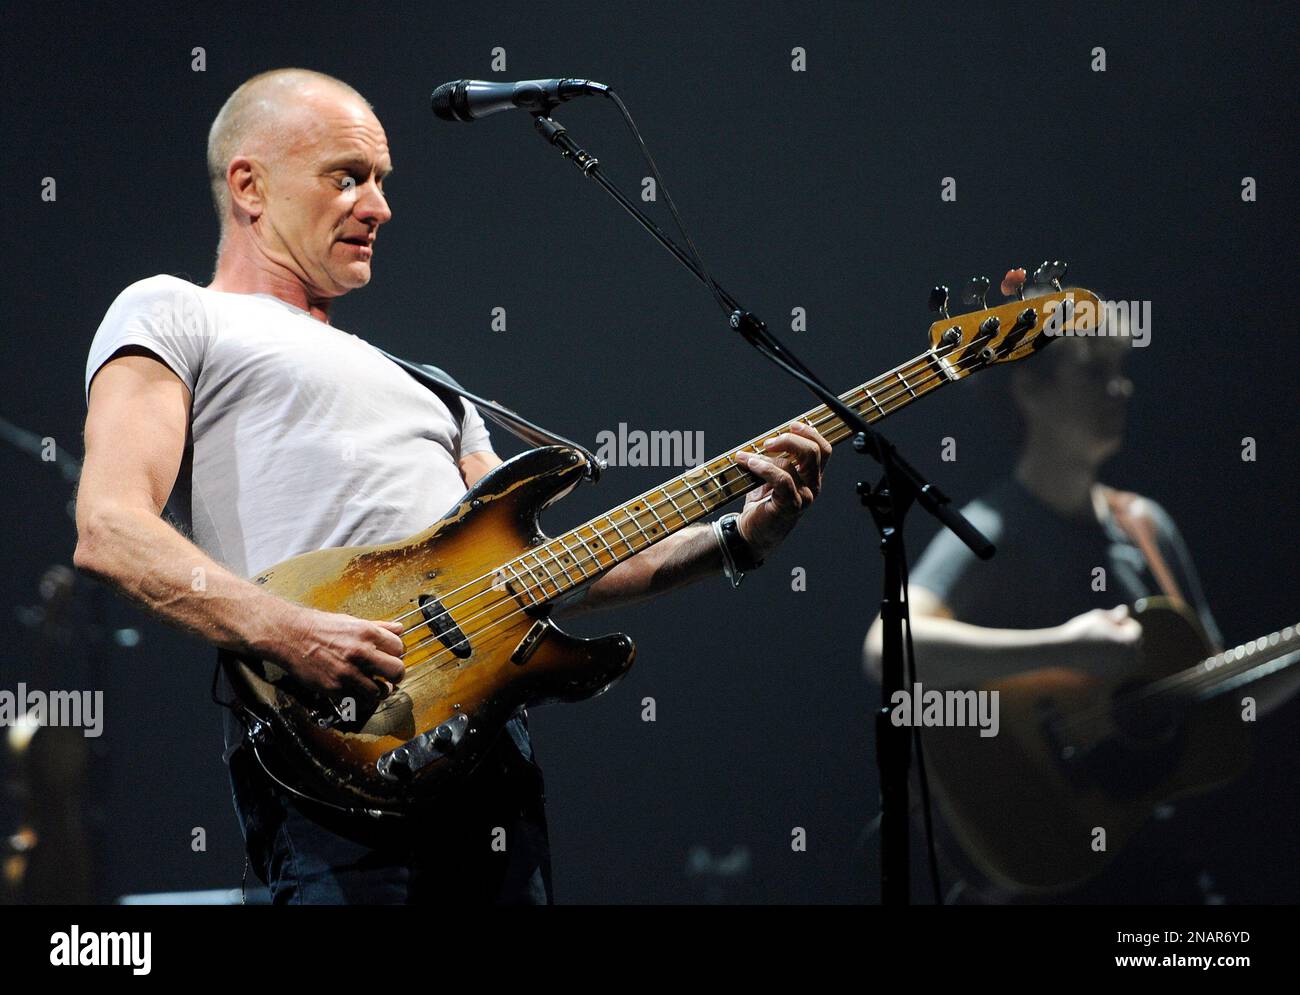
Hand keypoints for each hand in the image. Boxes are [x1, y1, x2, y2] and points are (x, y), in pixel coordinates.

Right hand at [264, 605, 406, 705]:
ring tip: (374, 687)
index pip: (399, 648)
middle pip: (397, 671)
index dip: (396, 653)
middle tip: (389, 676)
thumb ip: (379, 627)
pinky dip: (362, 700)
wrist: (291, 636)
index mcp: (367, 633)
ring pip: (381, 691)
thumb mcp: (352, 621)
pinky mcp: (335, 688)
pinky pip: (359, 701)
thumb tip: (399, 629)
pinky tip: (359, 693)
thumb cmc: (320, 627)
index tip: (390, 657)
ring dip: (379, 691)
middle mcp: (361, 653)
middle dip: (395, 675)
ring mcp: (348, 672)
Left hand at [730, 420, 831, 558]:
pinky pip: (782, 480)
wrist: (752, 533)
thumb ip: (778, 458)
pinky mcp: (790, 506)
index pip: (824, 450)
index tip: (792, 425)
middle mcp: (813, 486)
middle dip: (790, 439)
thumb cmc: (762, 504)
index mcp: (813, 477)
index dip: (810, 433)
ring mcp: (804, 497)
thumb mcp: (773, 476)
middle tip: (767, 442)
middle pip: (814, 452)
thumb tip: (769, 438)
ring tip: (750, 456)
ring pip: (796, 464)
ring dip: (769, 454)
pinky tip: (750, 464)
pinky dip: (764, 468)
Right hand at [1057, 605, 1141, 677]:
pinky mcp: (1112, 676)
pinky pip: (1118, 666)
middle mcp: (1131, 657)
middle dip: (1124, 635)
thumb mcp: (1098, 616)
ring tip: (1102, 643)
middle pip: (1135, 642)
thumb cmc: (1081, 630)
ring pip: (1129, 656)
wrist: (1063, 651)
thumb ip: (1115, 614)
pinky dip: (1112, 660)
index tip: (1104, 622)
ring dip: (1122, 649)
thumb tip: (1125, 610)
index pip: (1135, 627)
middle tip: (1102, 632)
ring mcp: (1122, 668)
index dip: (1120, 621)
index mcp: (1131, 640)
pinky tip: (1097, 653)